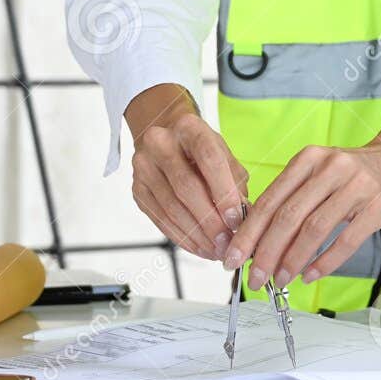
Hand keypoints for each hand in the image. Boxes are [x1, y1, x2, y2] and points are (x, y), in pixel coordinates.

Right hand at [127, 84, 248, 259]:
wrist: (168, 139)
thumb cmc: (202, 151)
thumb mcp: (225, 156)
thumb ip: (235, 184)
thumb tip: (243, 221)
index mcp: (190, 128)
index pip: (208, 158)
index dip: (223, 191)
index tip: (236, 219)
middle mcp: (161, 143)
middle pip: (186, 187)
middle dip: (210, 221)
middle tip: (228, 243)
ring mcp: (144, 167)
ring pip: (171, 207)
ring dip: (197, 235)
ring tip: (217, 251)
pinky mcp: (137, 189)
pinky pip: (160, 219)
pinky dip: (182, 238)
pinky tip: (200, 248)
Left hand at [225, 140, 380, 288]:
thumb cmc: (358, 171)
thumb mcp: (321, 171)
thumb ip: (294, 197)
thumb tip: (260, 239)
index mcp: (308, 159)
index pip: (270, 200)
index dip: (249, 233)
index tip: (234, 257)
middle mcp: (329, 168)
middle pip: (287, 216)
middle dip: (266, 252)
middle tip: (255, 277)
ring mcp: (356, 186)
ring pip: (314, 229)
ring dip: (293, 259)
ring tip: (281, 279)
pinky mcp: (378, 206)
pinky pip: (346, 240)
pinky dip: (325, 262)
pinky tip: (311, 274)